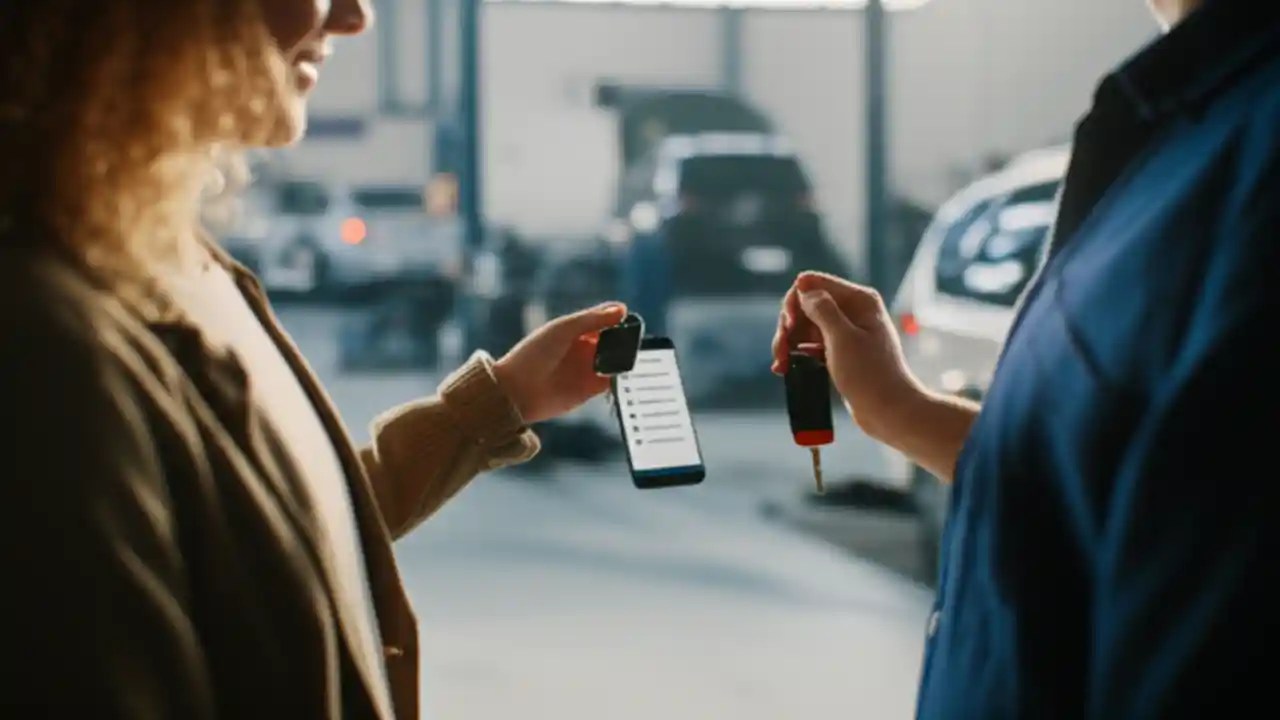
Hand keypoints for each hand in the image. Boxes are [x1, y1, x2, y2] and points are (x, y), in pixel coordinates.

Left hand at [493, 302, 627, 424]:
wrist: (517, 391)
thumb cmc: (534, 355)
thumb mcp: (564, 329)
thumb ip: (593, 319)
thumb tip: (622, 309)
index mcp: (575, 330)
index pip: (604, 322)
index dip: (619, 320)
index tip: (632, 320)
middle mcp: (583, 349)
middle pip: (614, 341)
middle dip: (626, 341)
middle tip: (636, 341)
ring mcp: (588, 369)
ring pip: (616, 361)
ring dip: (626, 359)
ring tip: (633, 356)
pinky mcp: (590, 390)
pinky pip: (613, 382)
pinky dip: (622, 378)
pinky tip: (627, 373)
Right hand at [771, 271, 925, 439]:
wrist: (889, 411)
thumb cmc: (870, 375)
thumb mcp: (842, 338)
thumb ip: (822, 310)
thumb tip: (803, 288)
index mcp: (859, 300)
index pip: (813, 283)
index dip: (795, 302)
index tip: (788, 328)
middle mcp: (852, 311)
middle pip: (805, 305)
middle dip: (788, 326)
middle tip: (781, 352)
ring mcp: (846, 332)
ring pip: (804, 326)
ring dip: (788, 342)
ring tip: (781, 365)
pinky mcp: (840, 352)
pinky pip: (811, 344)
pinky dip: (796, 353)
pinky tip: (785, 368)